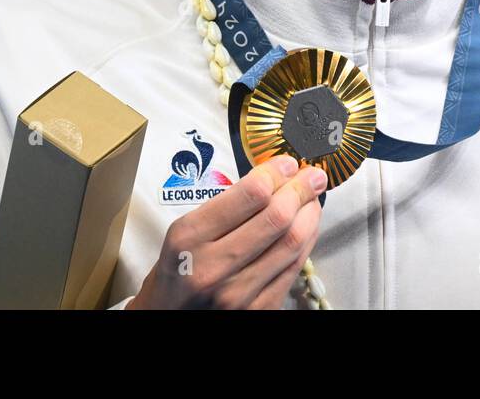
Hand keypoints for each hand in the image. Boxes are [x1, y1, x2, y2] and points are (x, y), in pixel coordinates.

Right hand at [126, 155, 326, 308]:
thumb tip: (272, 178)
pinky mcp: (257, 310)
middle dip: (301, 189)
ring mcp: (237, 294)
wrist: (166, 317)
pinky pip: (292, 268)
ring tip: (312, 199)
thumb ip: (225, 206)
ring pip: (291, 243)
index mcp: (190, 238)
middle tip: (312, 176)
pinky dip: (306, 241)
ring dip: (309, 214)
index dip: (277, 173)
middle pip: (276, 217)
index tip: (288, 163)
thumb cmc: (177, 271)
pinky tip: (306, 227)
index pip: (250, 195)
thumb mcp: (185, 231)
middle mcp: (213, 267)